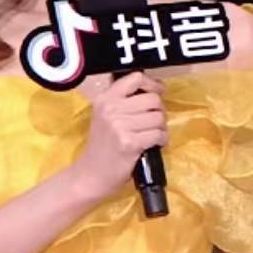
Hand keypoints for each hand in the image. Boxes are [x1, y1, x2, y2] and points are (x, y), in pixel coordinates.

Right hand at [68, 73, 167, 201]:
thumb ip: (123, 101)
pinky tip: (155, 144)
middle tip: (154, 121)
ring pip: (158, 117)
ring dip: (161, 127)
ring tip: (152, 134)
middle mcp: (111, 109)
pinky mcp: (130, 143)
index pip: (136, 78)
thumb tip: (153, 90)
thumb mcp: (105, 116)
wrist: (91, 174)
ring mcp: (120, 126)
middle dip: (159, 111)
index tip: (158, 91)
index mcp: (105, 99)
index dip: (152, 84)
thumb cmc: (101, 146)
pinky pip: (158, 134)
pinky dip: (162, 140)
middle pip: (153, 98)